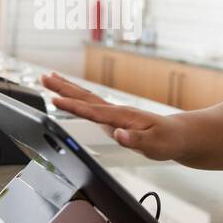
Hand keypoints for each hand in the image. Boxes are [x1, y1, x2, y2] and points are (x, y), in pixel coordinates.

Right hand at [40, 71, 186, 161]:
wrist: (180, 135)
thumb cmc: (168, 140)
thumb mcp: (155, 145)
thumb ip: (135, 140)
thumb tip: (118, 135)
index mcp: (122, 116)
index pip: (92, 111)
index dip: (72, 106)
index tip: (54, 100)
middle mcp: (115, 111)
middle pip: (84, 96)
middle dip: (63, 87)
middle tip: (43, 77)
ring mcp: (114, 113)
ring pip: (86, 97)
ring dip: (67, 88)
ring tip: (49, 78)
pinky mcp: (114, 118)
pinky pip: (91, 105)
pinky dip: (77, 98)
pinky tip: (70, 97)